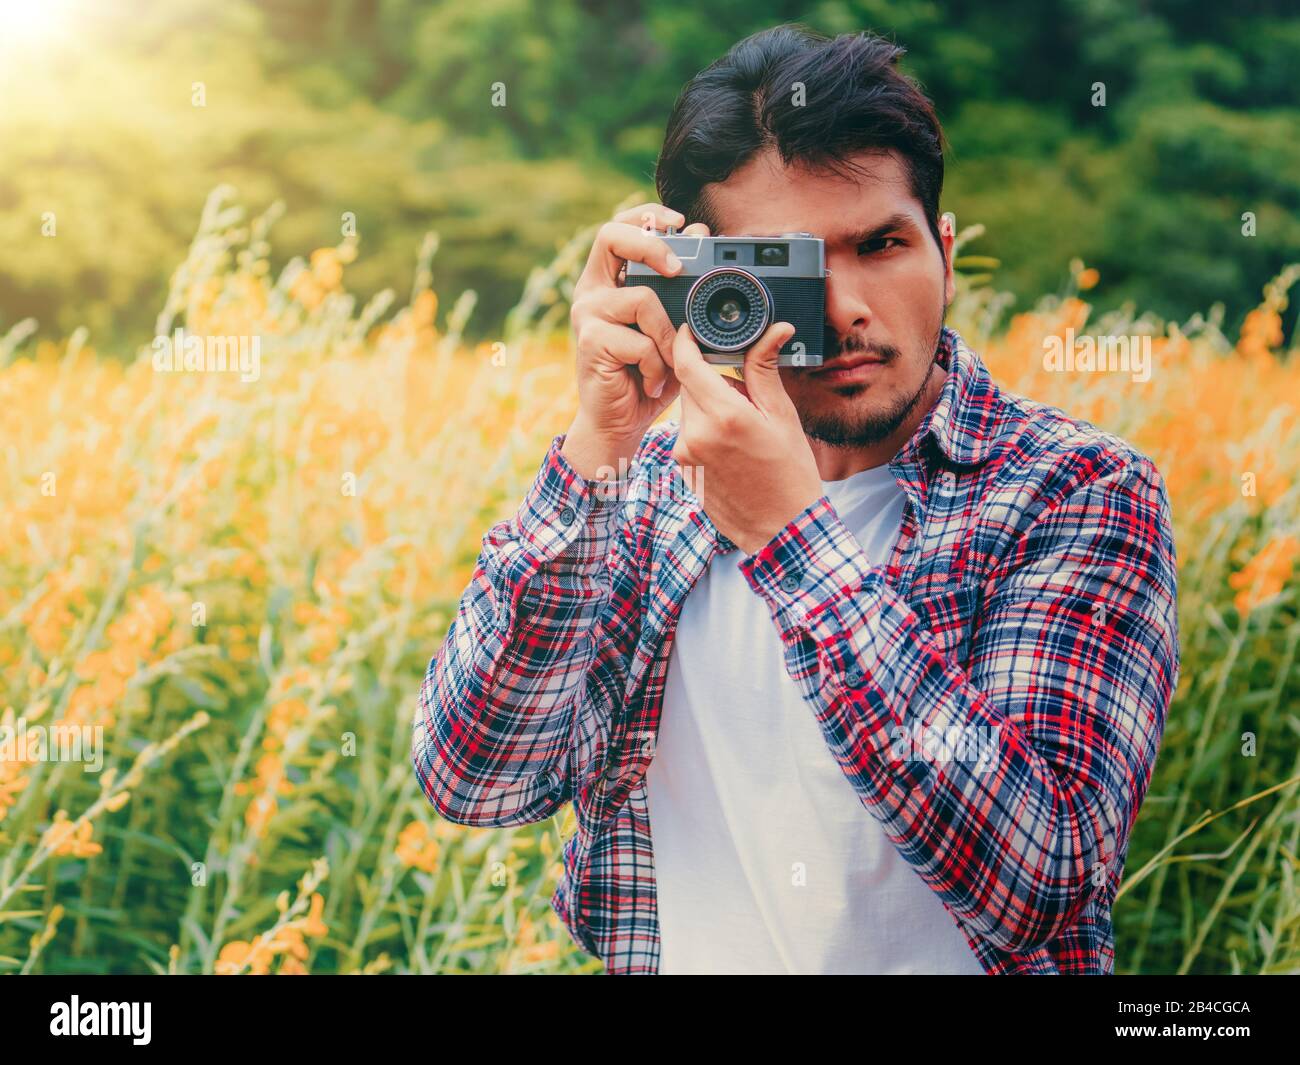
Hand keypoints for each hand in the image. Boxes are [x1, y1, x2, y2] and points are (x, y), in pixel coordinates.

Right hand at [563, 203, 709, 477]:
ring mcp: (587, 314)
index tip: (680, 222)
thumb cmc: (649, 373)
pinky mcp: (590, 342)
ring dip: (668, 335)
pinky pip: (640, 341)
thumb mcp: (673, 329)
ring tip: (668, 364)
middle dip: (651, 243)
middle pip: (611, 235)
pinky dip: (658, 365)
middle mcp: (592, 290)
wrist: (620, 422)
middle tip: (678, 268)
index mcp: (609, 280)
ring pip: (642, 298)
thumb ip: (684, 292)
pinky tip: (652, 382)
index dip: (647, 215)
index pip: (620, 226)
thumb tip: (703, 244)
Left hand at [666, 320, 823, 555]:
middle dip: (711, 382)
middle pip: (689, 386)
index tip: (691, 330)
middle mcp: (695, 435)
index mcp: (723, 417)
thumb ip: (765, 370)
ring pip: (689, 411)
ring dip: (709, 409)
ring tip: (741, 431)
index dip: (686, 341)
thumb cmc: (789, 475)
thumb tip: (775, 330)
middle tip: (744, 398)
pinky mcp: (683, 471)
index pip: (687, 363)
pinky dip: (705, 432)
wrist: (780, 529)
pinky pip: (688, 435)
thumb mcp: (782, 417)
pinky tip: (731, 451)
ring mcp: (685, 456)